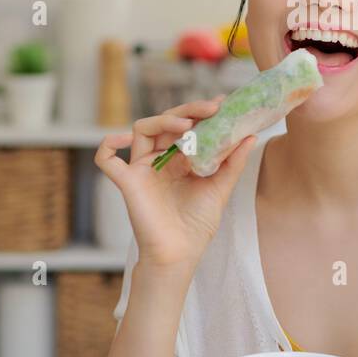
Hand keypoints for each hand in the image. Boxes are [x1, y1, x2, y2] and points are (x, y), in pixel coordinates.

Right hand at [94, 97, 256, 269]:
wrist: (180, 253)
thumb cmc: (197, 224)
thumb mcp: (221, 188)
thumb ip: (233, 162)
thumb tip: (251, 136)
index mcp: (180, 159)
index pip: (187, 125)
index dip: (201, 111)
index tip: (221, 102)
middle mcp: (160, 159)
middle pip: (167, 121)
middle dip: (189, 109)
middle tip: (211, 107)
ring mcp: (142, 169)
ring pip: (142, 129)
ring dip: (163, 120)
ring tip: (187, 124)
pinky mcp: (127, 181)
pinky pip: (106, 159)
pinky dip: (108, 144)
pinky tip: (122, 139)